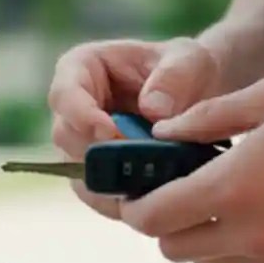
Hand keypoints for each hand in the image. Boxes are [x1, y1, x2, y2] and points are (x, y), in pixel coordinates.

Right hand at [47, 37, 225, 218]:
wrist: (198, 95)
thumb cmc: (185, 68)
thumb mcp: (187, 61)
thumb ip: (173, 78)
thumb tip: (153, 110)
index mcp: (81, 69)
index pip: (65, 94)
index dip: (81, 115)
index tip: (111, 131)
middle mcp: (73, 108)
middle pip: (66, 137)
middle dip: (100, 155)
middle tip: (139, 165)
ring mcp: (81, 144)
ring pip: (78, 172)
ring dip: (111, 183)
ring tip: (150, 186)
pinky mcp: (96, 173)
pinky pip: (96, 195)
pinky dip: (121, 201)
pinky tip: (150, 201)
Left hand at [120, 76, 263, 262]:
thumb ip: (205, 118)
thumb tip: (162, 133)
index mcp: (232, 188)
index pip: (151, 218)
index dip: (135, 205)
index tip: (139, 188)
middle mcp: (251, 235)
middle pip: (174, 249)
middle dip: (166, 221)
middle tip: (182, 188)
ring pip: (211, 262)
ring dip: (205, 235)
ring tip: (229, 196)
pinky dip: (244, 249)